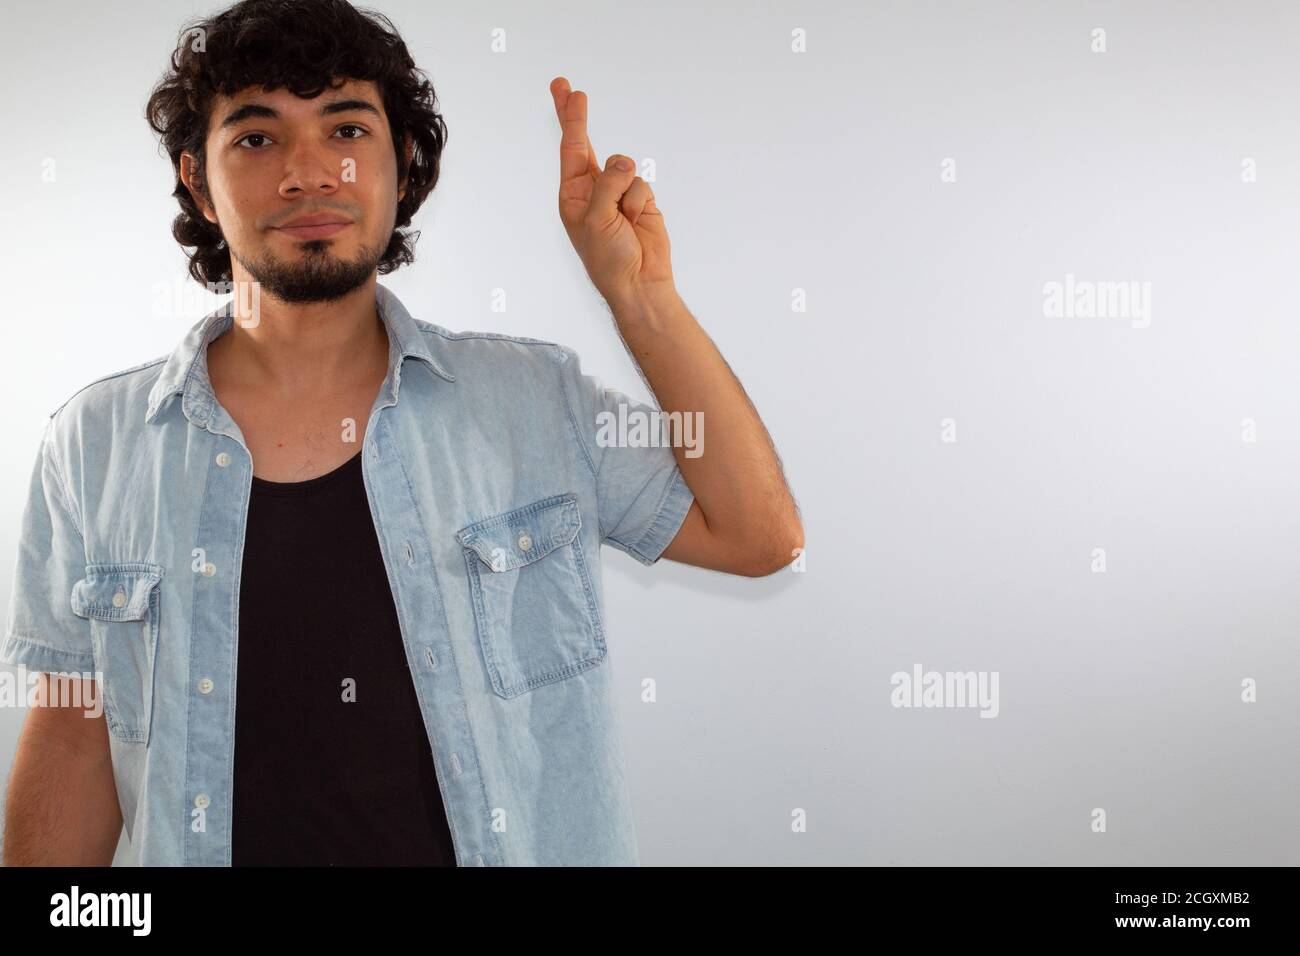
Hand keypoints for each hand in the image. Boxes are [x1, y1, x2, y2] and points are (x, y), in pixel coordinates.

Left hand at [549, 76, 674, 309]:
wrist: (639, 281)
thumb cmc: (608, 258)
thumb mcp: (597, 220)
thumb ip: (607, 185)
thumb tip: (625, 162)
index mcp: (573, 196)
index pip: (571, 149)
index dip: (570, 118)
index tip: (566, 90)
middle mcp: (594, 190)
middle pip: (587, 144)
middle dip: (577, 117)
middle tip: (566, 87)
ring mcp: (618, 193)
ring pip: (625, 167)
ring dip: (626, 192)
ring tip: (624, 221)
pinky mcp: (640, 200)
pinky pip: (642, 184)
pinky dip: (641, 202)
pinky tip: (637, 223)